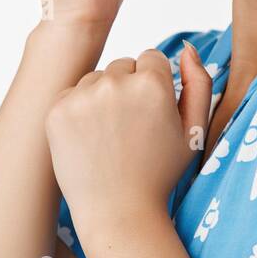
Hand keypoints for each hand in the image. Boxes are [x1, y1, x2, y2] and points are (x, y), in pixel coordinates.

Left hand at [44, 39, 213, 236]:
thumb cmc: (160, 173)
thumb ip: (199, 81)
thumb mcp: (194, 130)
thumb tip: (187, 46)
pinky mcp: (57, 110)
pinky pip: (71, 93)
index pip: (151, 58)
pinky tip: (90, 139)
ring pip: (96, 78)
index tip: (151, 115)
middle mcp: (116, 83)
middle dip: (128, 88)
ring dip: (102, 97)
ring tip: (110, 136)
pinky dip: (79, 110)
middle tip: (131, 130)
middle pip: (122, 65)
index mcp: (152, 85)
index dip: (155, 87)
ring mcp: (82, 96)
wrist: (117, 211)